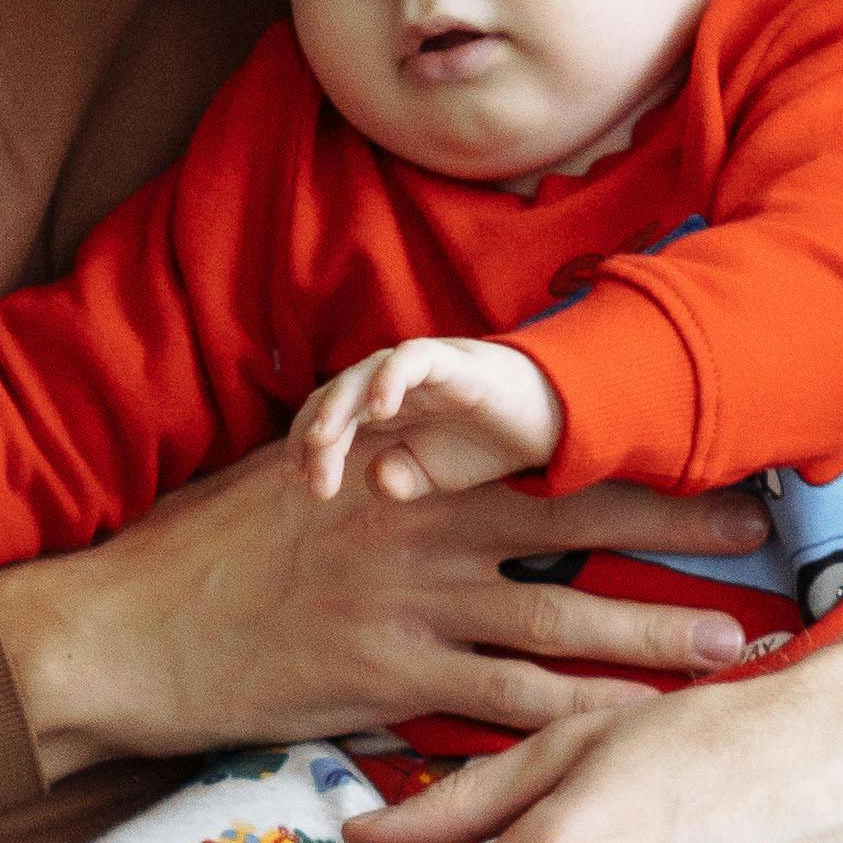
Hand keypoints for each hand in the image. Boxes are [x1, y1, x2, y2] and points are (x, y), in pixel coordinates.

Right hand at [0, 439, 771, 778]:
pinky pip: (506, 703)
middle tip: (773, 542)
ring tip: (736, 648)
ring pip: (562, 615)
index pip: (544, 450)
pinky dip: (577, 716)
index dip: (634, 451)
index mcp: (410, 467)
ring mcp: (411, 605)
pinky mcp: (388, 680)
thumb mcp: (293, 475)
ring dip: (653, 631)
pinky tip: (635, 733)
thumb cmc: (200, 551)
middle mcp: (424, 525)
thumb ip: (375, 463)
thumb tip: (426, 450)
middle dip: (682, 531)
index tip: (700, 449)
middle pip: (581, 521)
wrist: (124, 629)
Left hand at [290, 334, 568, 505]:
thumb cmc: (483, 442)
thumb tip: (376, 476)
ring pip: (361, 375)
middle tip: (311, 484)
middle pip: (334, 400)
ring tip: (322, 442)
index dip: (304, 447)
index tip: (297, 483)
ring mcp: (416, 369)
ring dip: (337, 410)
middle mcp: (388, 384)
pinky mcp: (450, 360)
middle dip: (315, 440)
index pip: (326, 419)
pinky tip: (378, 409)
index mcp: (377, 410)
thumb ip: (399, 479)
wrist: (545, 424)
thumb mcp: (433, 475)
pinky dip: (389, 378)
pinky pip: (410, 359)